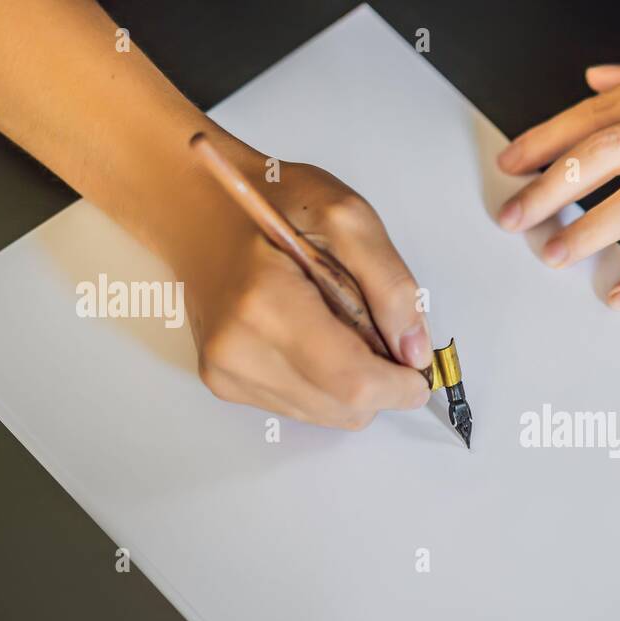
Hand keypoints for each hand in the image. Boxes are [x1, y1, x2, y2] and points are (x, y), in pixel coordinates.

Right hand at [164, 153, 431, 428]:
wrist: (201, 211)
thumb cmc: (271, 204)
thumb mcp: (348, 217)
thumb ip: (391, 285)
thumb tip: (415, 351)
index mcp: (267, 302)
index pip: (352, 381)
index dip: (399, 386)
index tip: (418, 371)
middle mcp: (238, 348)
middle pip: (345, 408)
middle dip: (379, 381)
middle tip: (375, 332)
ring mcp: (227, 371)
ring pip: (327, 416)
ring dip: (351, 383)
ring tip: (336, 327)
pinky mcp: (224, 383)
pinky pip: (302, 408)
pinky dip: (323, 384)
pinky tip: (312, 339)